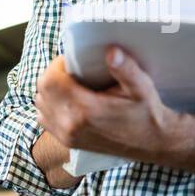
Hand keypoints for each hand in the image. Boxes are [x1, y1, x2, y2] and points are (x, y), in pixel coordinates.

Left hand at [34, 47, 176, 163]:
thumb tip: (111, 51)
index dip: (58, 65)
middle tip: (73, 69)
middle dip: (53, 75)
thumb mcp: (142, 88)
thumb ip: (126, 69)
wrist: (154, 144)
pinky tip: (68, 99)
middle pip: (42, 91)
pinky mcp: (68, 142)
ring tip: (70, 83)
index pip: (51, 81)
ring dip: (50, 90)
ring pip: (40, 105)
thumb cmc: (148, 114)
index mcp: (86, 110)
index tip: (74, 60)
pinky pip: (45, 119)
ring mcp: (67, 136)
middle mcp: (71, 125)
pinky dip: (50, 106)